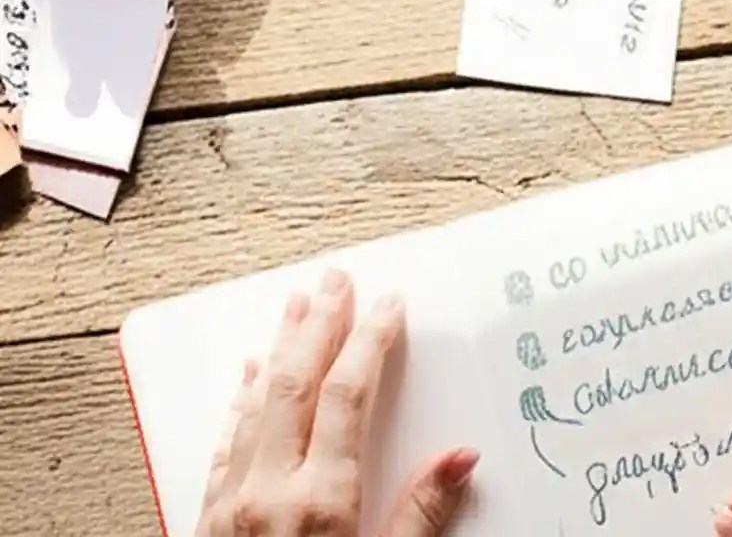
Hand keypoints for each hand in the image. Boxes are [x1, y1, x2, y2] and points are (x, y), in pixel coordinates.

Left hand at [197, 269, 478, 535]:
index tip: (388, 308)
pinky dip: (241, 402)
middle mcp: (271, 491)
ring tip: (297, 306)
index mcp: (323, 501)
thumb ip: (422, 514)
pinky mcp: (207, 519)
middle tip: (336, 281)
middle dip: (319, 325)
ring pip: (256, 404)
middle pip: (296, 385)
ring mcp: (232, 502)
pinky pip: (225, 444)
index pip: (347, 396)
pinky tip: (249, 377)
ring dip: (280, 349)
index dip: (369, 342)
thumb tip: (460, 459)